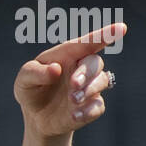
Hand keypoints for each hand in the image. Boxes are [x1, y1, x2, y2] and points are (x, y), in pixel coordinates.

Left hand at [13, 22, 124, 136]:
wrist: (36, 116)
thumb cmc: (32, 89)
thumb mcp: (24, 78)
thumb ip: (34, 72)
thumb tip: (55, 69)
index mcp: (68, 54)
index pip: (87, 43)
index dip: (104, 35)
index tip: (121, 28)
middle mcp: (82, 68)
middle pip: (95, 62)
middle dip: (86, 72)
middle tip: (74, 84)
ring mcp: (90, 87)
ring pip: (102, 81)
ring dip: (88, 90)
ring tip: (72, 100)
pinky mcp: (92, 107)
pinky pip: (97, 107)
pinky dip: (87, 111)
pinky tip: (74, 115)